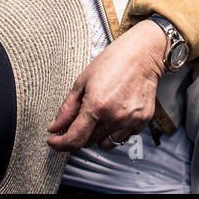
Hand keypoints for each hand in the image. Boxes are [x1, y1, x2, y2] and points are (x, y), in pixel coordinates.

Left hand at [46, 19, 167, 152]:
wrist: (142, 54)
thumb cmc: (114, 61)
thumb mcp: (82, 81)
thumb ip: (67, 108)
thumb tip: (55, 126)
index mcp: (97, 105)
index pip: (75, 139)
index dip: (60, 144)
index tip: (55, 141)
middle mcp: (115, 116)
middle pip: (89, 142)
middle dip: (80, 133)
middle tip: (82, 117)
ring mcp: (131, 120)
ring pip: (106, 144)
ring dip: (98, 135)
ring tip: (102, 115)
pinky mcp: (142, 121)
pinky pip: (123, 137)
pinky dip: (115, 130)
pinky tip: (116, 113)